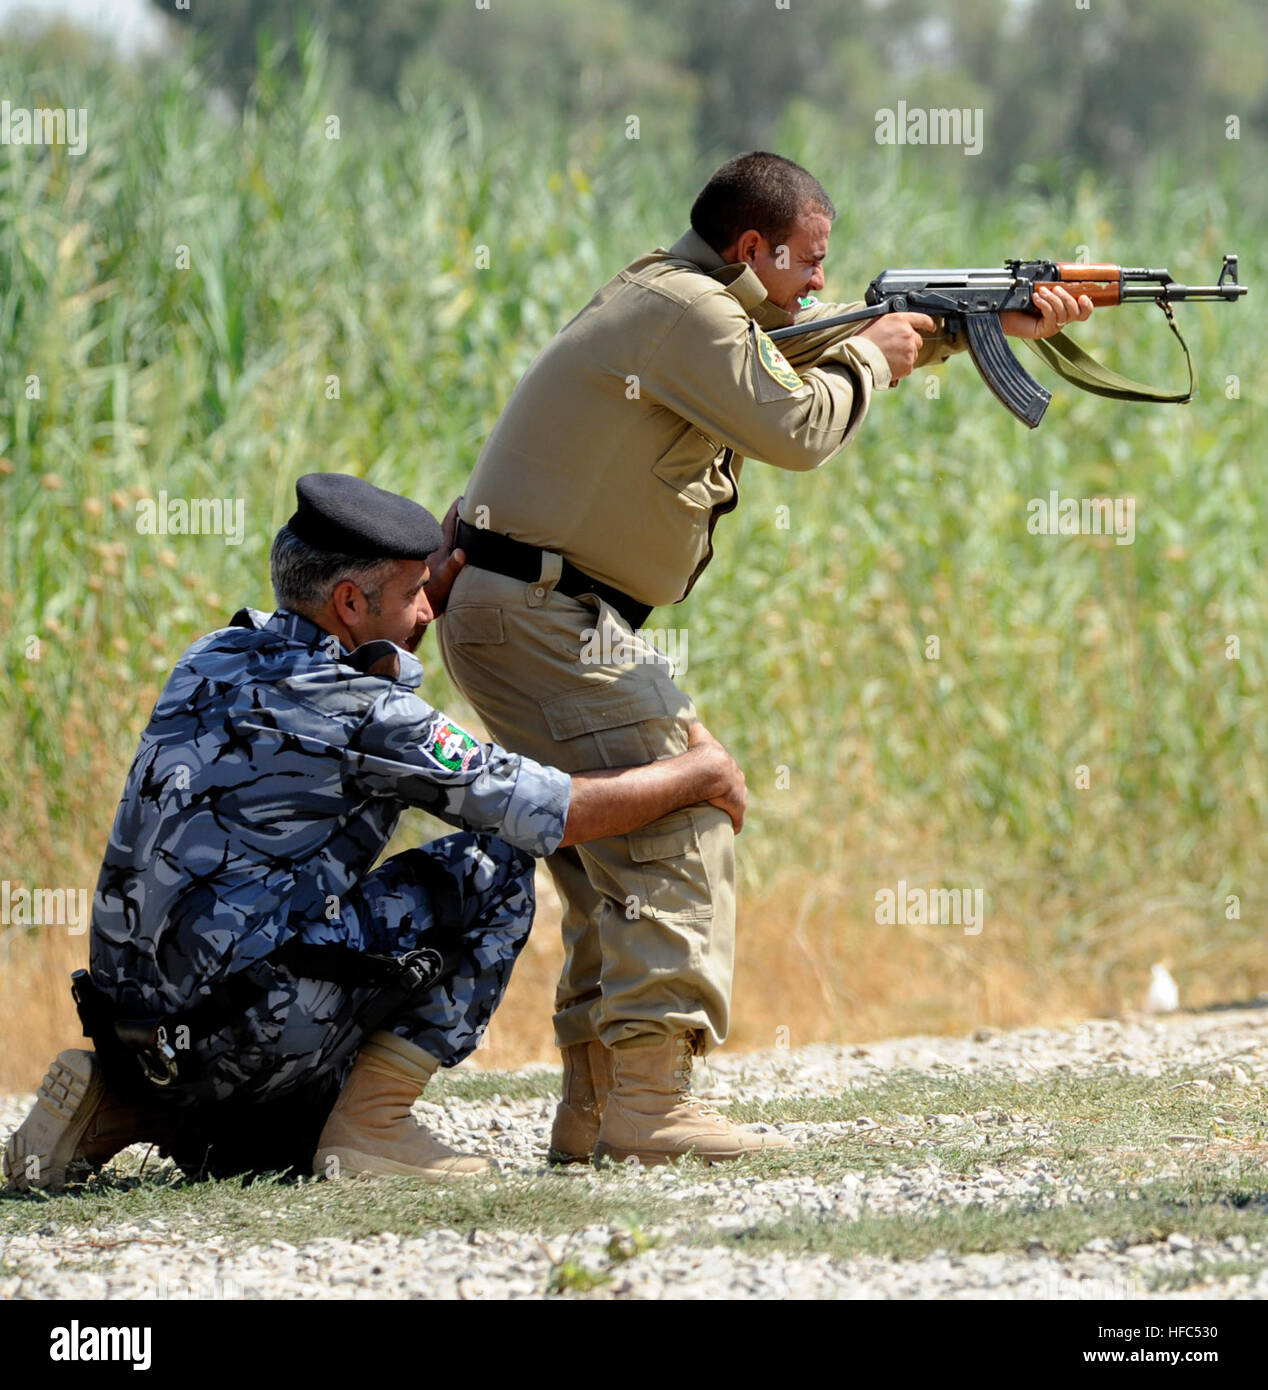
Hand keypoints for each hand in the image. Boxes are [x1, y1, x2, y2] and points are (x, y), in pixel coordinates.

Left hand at [423, 495, 465, 617]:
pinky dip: (458, 539)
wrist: (420, 610)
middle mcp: (439, 549)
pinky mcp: (439, 564)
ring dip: (458, 526)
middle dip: (459, 514)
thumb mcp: (444, 582)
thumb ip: (452, 567)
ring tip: (470, 517)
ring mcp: (439, 556)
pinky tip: (463, 541)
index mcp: (440, 548)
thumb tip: (461, 552)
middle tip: (471, 501)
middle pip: (449, 526)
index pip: (449, 523)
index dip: (457, 510)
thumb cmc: (433, 596)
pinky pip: (451, 546)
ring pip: (449, 536)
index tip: (464, 496)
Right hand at [688, 720, 746, 833]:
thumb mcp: (698, 735)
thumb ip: (697, 729)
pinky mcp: (737, 809)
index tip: (714, 782)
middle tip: (716, 799)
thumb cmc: (700, 753)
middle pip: (735, 787)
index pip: (728, 771)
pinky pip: (737, 819)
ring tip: (720, 814)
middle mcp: (738, 778)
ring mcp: (739, 794)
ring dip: (731, 808)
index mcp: (729, 764)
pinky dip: (735, 824)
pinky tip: (731, 829)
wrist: (708, 770)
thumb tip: (692, 723)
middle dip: (728, 793)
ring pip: (737, 803)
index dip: (720, 777)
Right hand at [855, 312, 938, 381]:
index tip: (932, 327)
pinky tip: (889, 365)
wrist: (859, 359)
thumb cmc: (863, 341)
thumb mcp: (878, 322)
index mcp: (900, 320)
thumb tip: (900, 328)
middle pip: (918, 340)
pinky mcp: (908, 365)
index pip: (922, 319)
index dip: (929, 324)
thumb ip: (894, 323)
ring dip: (904, 357)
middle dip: (909, 344)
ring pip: (913, 354)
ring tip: (888, 358)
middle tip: (894, 349)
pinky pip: (908, 367)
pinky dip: (900, 368)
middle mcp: (908, 334)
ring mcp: (910, 350)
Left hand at [1000, 285, 1092, 339]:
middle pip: (1075, 313)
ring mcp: (1052, 328)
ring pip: (1063, 315)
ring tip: (1041, 292)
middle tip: (1054, 288)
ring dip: (1053, 300)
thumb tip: (1063, 278)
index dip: (1087, 306)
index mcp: (1062, 311)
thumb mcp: (1038, 290)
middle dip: (1066, 298)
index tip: (1082, 296)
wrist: (1000, 312)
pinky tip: (1036, 299)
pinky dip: (1045, 305)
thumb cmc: (1017, 301)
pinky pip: (1051, 318)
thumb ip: (1052, 286)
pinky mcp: (1043, 331)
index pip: (1083, 313)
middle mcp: (1059, 321)